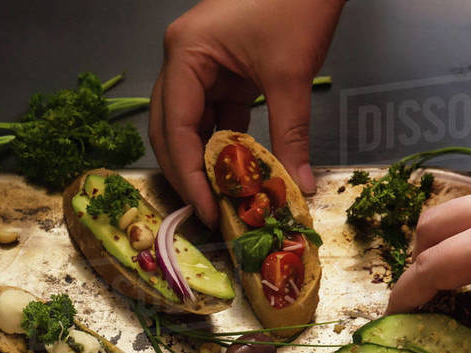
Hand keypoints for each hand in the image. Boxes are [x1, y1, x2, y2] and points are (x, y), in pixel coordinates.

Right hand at [150, 0, 344, 224]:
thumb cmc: (295, 1)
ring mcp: (200, 65)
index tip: (208, 209)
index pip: (176, 127)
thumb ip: (291, 134)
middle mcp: (183, 59)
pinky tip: (238, 172)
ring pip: (190, 126)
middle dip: (189, 173)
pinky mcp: (221, 71)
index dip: (189, 174)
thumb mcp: (290, 74)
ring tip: (225, 198)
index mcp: (186, 53)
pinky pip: (214, 115)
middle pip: (171, 130)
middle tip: (211, 212)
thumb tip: (299, 183)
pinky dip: (225, 144)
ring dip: (206, 162)